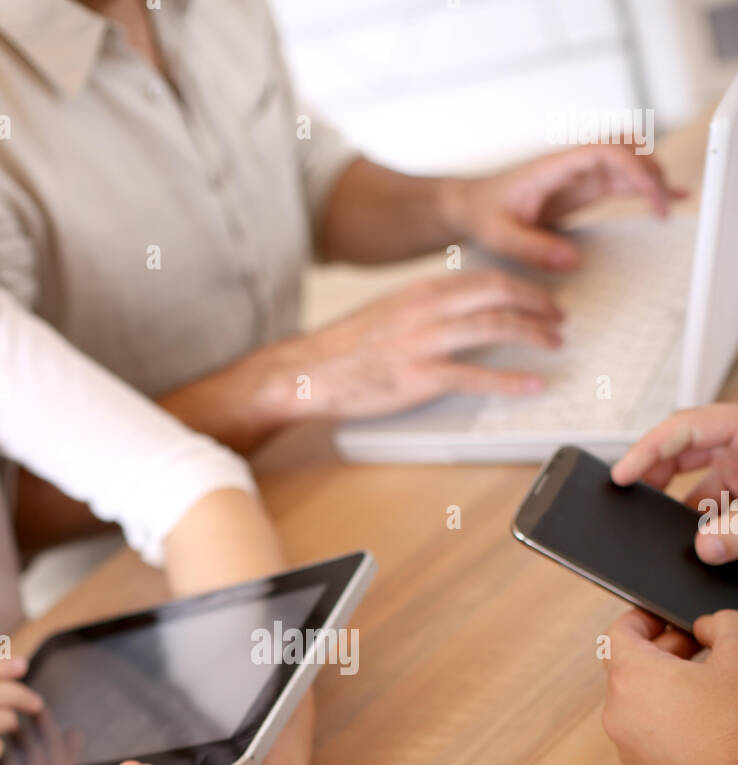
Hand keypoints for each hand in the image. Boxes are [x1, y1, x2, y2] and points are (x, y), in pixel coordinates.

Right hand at [244, 270, 563, 420]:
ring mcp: (424, 343)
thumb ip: (427, 307)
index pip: (485, 276)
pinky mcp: (420, 377)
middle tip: (559, 318)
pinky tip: (532, 385)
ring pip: (494, 326)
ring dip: (533, 333)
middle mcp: (426, 309)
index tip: (542, 297)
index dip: (522, 285)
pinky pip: (476, 376)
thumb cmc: (347, 348)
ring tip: (554, 343)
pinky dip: (512, 381)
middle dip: (538, 302)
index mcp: (421, 290)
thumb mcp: (390, 312)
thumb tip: (462, 309)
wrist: (309, 371)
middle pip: (498, 293)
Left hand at [451, 144, 683, 269]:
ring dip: (653, 178)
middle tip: (662, 208)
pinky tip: (669, 199)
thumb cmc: (482, 213)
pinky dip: (647, 188)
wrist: (470, 206)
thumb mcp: (500, 236)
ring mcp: (581, 174)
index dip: (634, 166)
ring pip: (631, 162)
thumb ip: (533, 248)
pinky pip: (623, 182)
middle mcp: (573, 163)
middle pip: (627, 149)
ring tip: (671, 206)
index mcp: (555, 164)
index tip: (650, 194)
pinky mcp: (584, 189)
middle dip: (651, 171)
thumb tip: (572, 261)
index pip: (606, 149)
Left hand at [602, 608, 737, 764]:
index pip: (618, 633)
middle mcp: (620, 715)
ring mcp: (629, 749)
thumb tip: (709, 626)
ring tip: (707, 688)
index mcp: (632, 679)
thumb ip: (720, 626)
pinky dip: (668, 720)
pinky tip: (706, 723)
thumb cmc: (735, 737)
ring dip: (666, 688)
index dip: (643, 618)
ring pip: (638, 704)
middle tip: (697, 649)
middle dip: (662, 652)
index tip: (662, 618)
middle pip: (627, 668)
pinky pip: (648, 734)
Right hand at [612, 404, 737, 563]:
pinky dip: (701, 518)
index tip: (621, 475)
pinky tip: (692, 539)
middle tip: (627, 498)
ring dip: (680, 505)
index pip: (683, 427)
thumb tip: (705, 548)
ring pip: (698, 480)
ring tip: (659, 526)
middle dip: (653, 477)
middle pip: (682, 452)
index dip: (646, 450)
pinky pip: (715, 500)